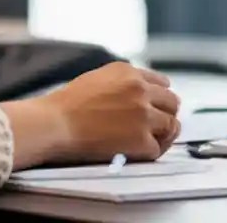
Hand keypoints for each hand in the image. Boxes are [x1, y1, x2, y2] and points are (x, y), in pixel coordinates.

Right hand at [25, 63, 181, 166]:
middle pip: (172, 103)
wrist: (53, 123)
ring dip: (162, 135)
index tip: (156, 108)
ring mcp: (143, 114)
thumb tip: (138, 96)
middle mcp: (140, 89)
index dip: (160, 99)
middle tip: (156, 127)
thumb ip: (122, 83)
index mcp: (129, 73)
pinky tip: (137, 154)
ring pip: (171, 125)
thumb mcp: (97, 79)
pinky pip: (157, 149)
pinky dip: (148, 153)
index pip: (162, 84)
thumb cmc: (65, 106)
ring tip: (150, 142)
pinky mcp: (140, 139)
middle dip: (166, 115)